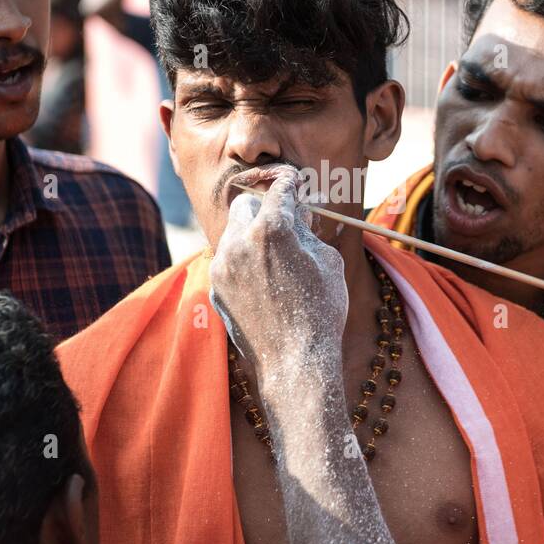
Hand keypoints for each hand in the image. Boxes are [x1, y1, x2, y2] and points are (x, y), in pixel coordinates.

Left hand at [208, 167, 347, 381]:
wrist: (296, 362)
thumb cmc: (322, 310)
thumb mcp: (328, 261)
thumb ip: (306, 230)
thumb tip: (295, 214)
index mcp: (271, 229)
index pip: (279, 189)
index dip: (289, 183)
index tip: (293, 182)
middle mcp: (239, 242)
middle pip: (244, 204)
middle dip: (262, 206)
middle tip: (280, 219)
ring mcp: (222, 267)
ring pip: (231, 234)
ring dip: (250, 235)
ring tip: (273, 254)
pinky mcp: (215, 289)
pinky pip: (226, 262)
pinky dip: (241, 262)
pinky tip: (263, 281)